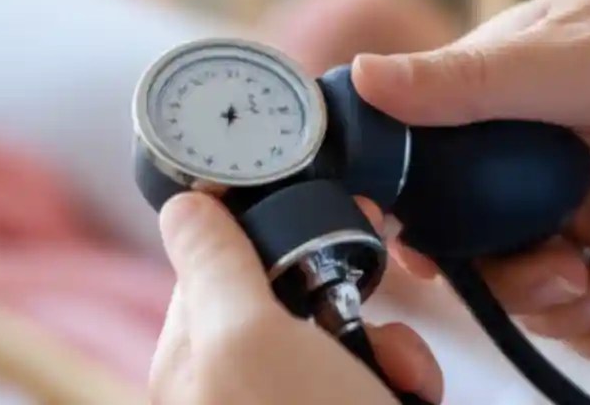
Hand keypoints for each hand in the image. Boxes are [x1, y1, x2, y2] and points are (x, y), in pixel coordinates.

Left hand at [151, 192, 442, 403]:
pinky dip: (398, 381)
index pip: (215, 264)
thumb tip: (181, 202)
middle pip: (286, 298)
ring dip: (381, 344)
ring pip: (339, 338)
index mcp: (192, 361)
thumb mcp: (246, 340)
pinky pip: (371, 377)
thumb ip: (212, 265)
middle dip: (341, 296)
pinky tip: (408, 396)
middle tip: (367, 308)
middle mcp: (233, 390)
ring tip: (396, 375)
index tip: (320, 209)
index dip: (266, 229)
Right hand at [352, 0, 589, 359]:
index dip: (415, 218)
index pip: (417, 168)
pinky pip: (582, 303)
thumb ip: (468, 81)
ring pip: (522, 284)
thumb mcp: (571, 60)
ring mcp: (567, 200)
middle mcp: (517, 155)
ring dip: (563, 301)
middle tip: (559, 268)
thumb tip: (362, 77)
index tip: (430, 254)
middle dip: (508, 278)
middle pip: (468, 246)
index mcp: (487, 98)